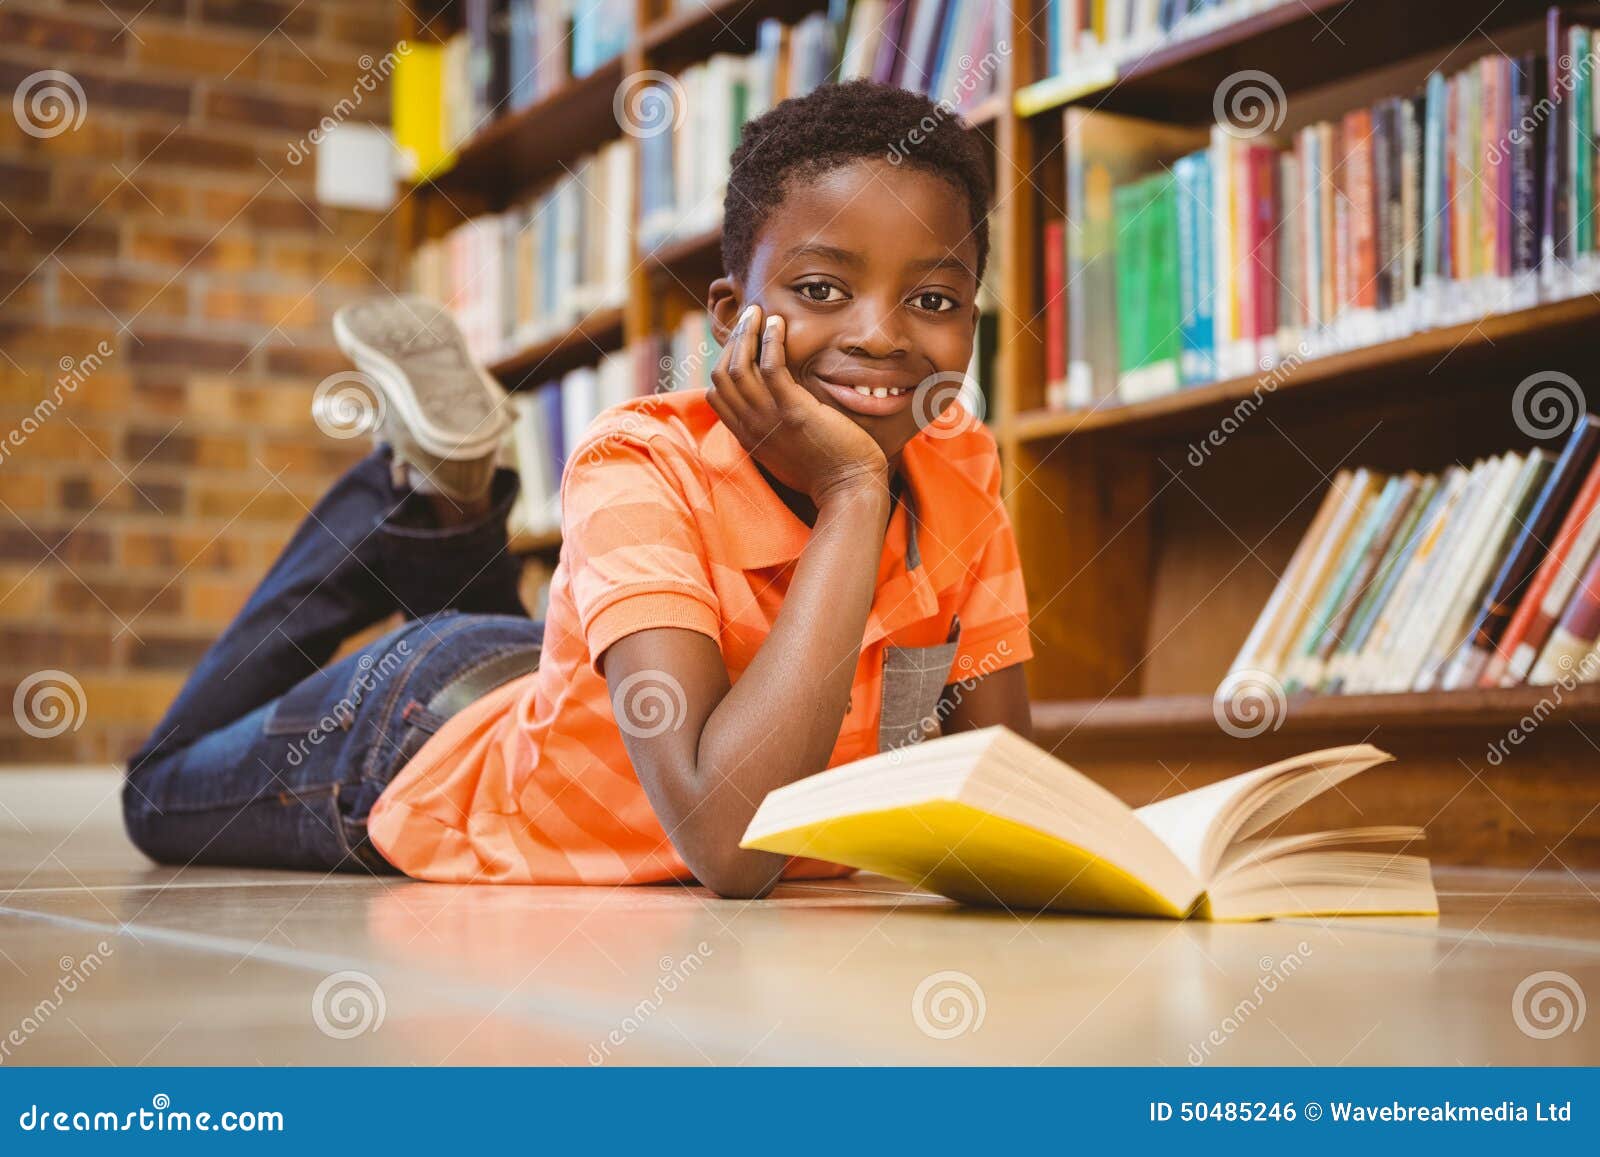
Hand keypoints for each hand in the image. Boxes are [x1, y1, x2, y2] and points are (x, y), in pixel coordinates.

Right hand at [708, 304, 888, 505]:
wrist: (848, 490)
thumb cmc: (826, 470)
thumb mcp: (787, 450)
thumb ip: (774, 429)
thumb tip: (777, 407)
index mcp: (748, 436)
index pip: (717, 393)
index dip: (725, 362)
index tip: (743, 343)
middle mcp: (751, 427)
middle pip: (721, 375)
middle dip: (732, 340)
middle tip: (748, 317)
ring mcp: (769, 420)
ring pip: (739, 367)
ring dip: (747, 334)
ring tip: (758, 313)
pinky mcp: (794, 412)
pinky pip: (771, 368)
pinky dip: (770, 341)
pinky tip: (777, 324)